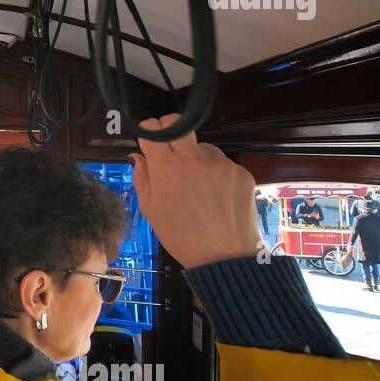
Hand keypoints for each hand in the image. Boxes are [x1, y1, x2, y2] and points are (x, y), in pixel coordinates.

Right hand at [130, 114, 260, 269]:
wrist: (224, 257)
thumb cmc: (180, 236)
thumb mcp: (150, 210)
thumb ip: (142, 177)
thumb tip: (138, 155)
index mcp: (167, 168)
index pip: (153, 128)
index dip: (148, 132)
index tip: (149, 143)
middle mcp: (194, 158)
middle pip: (177, 123)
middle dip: (168, 130)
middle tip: (170, 150)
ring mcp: (221, 163)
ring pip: (202, 147)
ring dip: (196, 158)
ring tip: (198, 187)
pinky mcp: (240, 172)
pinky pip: (222, 163)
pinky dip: (216, 173)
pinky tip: (216, 195)